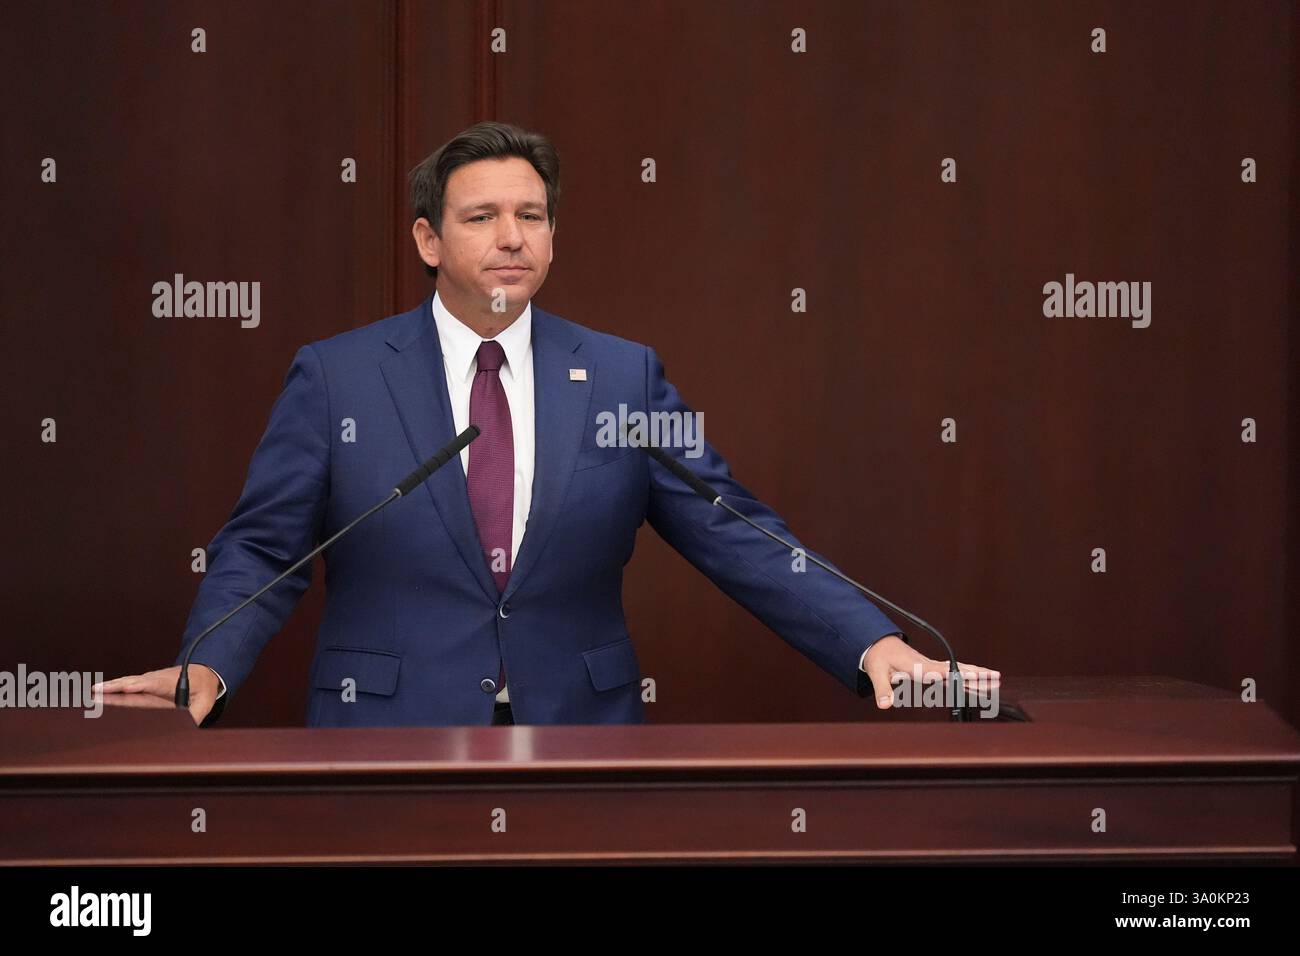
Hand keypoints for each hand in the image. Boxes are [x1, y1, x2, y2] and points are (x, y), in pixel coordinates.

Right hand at [91, 665, 220, 726]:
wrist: (201, 673)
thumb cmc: (203, 688)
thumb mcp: (205, 702)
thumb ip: (196, 715)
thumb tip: (188, 728)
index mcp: (172, 682)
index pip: (154, 684)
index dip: (142, 685)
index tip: (129, 687)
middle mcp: (156, 679)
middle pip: (134, 682)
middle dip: (117, 686)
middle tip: (98, 690)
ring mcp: (149, 681)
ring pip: (128, 682)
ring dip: (111, 687)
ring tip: (93, 691)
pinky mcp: (144, 685)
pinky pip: (127, 686)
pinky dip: (113, 688)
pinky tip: (99, 693)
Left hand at [862, 636, 999, 709]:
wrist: (879, 645)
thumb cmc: (879, 658)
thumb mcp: (876, 673)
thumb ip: (882, 690)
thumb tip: (884, 705)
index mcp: (916, 666)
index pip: (938, 672)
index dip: (953, 675)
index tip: (971, 677)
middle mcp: (927, 664)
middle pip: (955, 669)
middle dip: (976, 673)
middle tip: (996, 677)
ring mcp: (932, 665)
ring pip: (958, 669)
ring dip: (977, 674)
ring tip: (997, 679)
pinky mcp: (933, 667)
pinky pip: (954, 671)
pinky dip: (968, 674)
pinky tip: (980, 679)